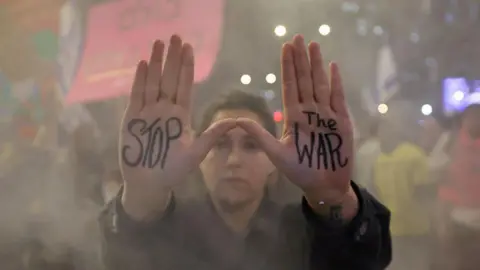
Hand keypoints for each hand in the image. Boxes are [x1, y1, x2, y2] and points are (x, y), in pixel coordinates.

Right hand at [120, 35, 235, 218]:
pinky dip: (140, 80)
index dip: (186, 67)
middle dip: (172, 58)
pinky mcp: (132, 118)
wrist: (150, 184)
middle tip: (175, 36)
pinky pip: (137, 95)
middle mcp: (165, 109)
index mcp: (181, 114)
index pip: (185, 85)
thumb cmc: (173, 170)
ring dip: (155, 63)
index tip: (189, 48)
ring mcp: (148, 112)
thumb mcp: (196, 152)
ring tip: (158, 43)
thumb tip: (236, 121)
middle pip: (169, 78)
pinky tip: (143, 64)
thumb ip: (213, 135)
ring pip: (153, 82)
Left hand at [237, 35, 353, 203]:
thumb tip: (236, 120)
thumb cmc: (300, 171)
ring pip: (320, 84)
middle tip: (298, 37)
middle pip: (304, 80)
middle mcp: (309, 111)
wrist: (324, 186)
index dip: (288, 67)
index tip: (285, 48)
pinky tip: (332, 67)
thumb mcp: (276, 153)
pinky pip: (338, 98)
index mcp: (293, 117)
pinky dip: (336, 82)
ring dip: (317, 65)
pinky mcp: (341, 121)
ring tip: (314, 45)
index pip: (289, 86)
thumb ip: (259, 135)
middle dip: (301, 59)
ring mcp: (326, 114)